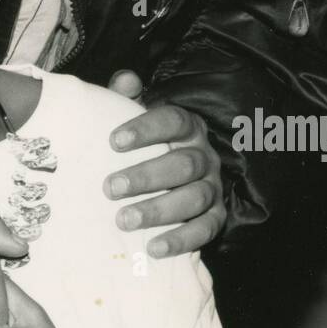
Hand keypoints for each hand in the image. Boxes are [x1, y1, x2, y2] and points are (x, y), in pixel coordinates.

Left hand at [104, 71, 225, 257]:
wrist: (173, 177)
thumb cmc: (147, 145)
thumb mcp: (135, 119)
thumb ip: (126, 98)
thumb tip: (125, 79)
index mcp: (187, 127)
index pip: (173, 120)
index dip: (146, 129)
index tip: (113, 142)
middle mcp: (205, 156)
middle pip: (182, 164)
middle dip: (146, 177)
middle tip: (110, 188)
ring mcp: (213, 188)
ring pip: (194, 198)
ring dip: (159, 210)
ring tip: (123, 220)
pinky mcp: (216, 218)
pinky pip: (206, 230)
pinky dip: (181, 240)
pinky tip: (153, 248)